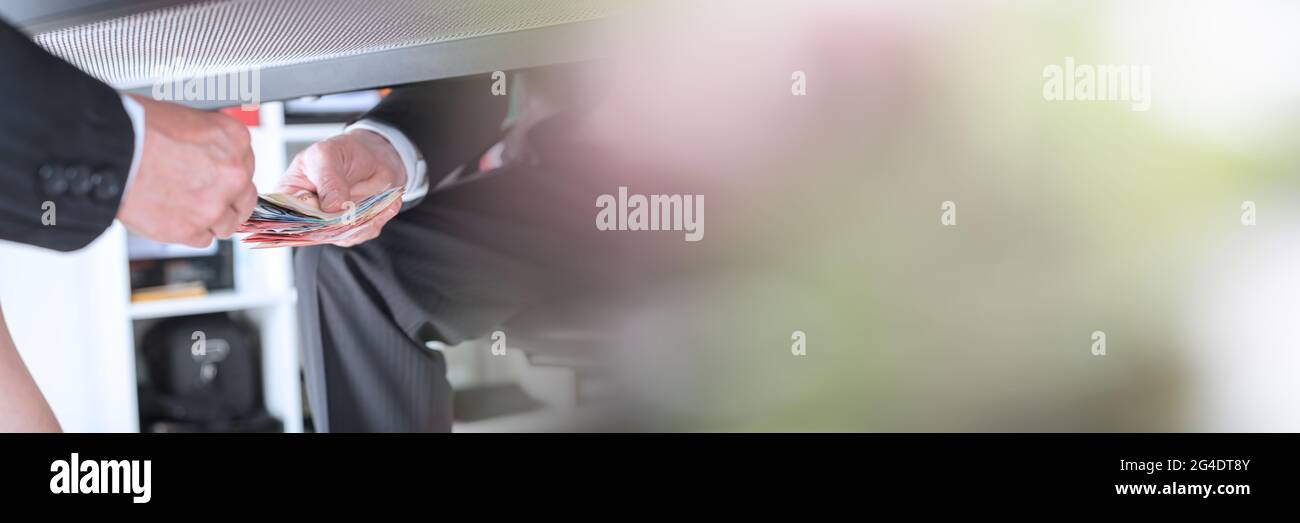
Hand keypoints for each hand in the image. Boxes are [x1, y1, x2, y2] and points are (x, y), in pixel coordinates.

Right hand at [117, 95, 256, 246]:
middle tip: (207, 199)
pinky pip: (203, 239)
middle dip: (229, 200)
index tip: (217, 178)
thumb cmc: (137, 129)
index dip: (228, 173)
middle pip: (245, 197)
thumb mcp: (186, 119)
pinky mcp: (192, 229)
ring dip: (211, 220)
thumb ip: (210, 143)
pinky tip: (173, 218)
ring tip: (187, 210)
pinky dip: (190, 232)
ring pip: (228, 223)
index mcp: (234, 139)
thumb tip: (212, 155)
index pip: (246, 164)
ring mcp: (215, 204)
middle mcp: (233, 173)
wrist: (107, 151)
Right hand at [277, 129, 404, 246]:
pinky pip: (363, 232)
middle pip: (315, 232)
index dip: (300, 221)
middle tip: (355, 205)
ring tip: (376, 200)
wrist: (376, 156)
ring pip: (342, 235)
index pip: (284, 218)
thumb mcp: (328, 155)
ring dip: (362, 220)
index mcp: (290, 195)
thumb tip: (331, 207)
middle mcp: (308, 215)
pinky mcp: (352, 228)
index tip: (323, 212)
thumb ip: (327, 180)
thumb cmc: (344, 151)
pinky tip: (387, 204)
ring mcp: (330, 224)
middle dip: (338, 222)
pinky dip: (377, 219)